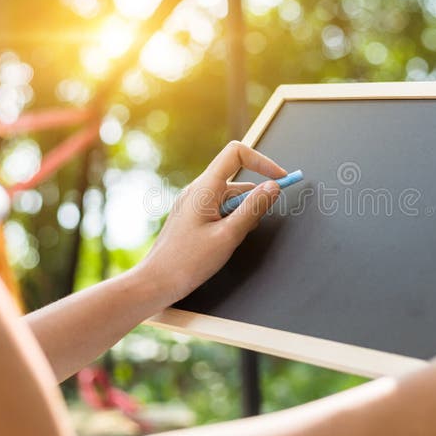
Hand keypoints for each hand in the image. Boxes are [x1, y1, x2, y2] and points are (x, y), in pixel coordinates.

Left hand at [137, 141, 284, 306]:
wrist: (155, 283)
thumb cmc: (187, 262)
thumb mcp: (229, 236)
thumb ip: (253, 209)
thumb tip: (273, 187)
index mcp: (204, 188)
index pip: (237, 153)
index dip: (262, 162)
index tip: (280, 180)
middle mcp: (198, 190)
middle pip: (237, 179)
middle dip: (253, 199)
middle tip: (251, 226)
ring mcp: (193, 203)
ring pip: (230, 197)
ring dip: (242, 213)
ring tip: (231, 240)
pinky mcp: (192, 216)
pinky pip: (219, 209)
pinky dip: (231, 220)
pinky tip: (224, 242)